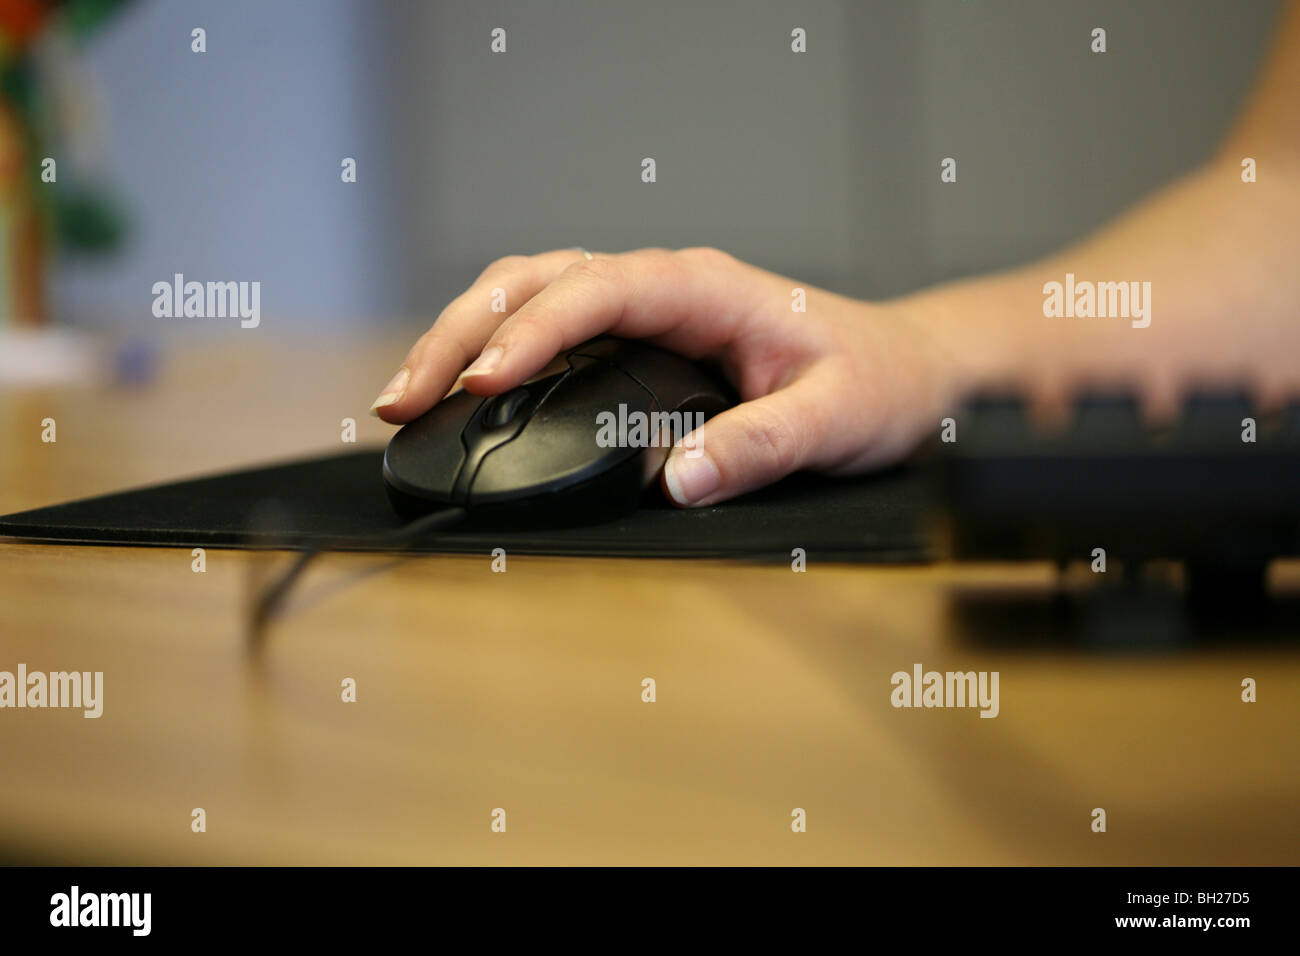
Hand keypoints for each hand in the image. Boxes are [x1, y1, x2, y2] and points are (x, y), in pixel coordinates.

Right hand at [370, 247, 957, 505]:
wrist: (906, 366)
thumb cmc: (877, 381)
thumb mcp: (836, 419)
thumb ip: (764, 446)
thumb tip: (678, 480)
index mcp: (706, 288)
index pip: (596, 292)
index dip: (532, 332)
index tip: (482, 382)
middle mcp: (667, 287)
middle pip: (537, 280)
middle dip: (462, 331)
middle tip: (405, 395)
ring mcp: (648, 308)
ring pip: (532, 293)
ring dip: (465, 334)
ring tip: (410, 393)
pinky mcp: (641, 337)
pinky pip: (552, 325)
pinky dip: (497, 348)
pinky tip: (467, 390)